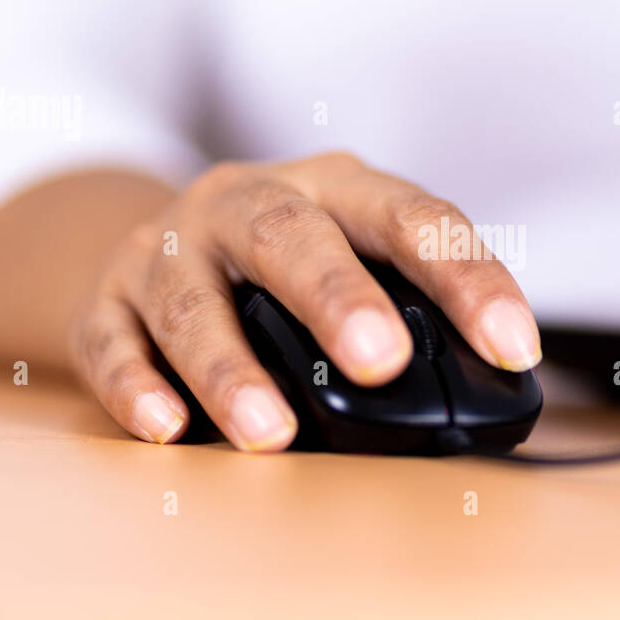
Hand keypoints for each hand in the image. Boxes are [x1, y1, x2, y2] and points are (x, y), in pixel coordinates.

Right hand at [66, 152, 540, 450]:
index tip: (512, 346)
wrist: (160, 244)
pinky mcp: (106, 297)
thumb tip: (481, 397)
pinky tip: (168, 426)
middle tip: (380, 358)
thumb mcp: (353, 258)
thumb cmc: (286, 266)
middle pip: (290, 235)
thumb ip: (406, 311)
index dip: (466, 278)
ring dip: (232, 369)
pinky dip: (137, 385)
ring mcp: (170, 246)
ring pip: (195, 300)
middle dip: (336, 295)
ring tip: (272, 432)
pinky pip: (113, 340)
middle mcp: (246, 202)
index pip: (410, 218)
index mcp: (333, 188)